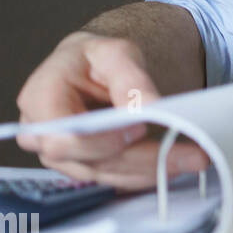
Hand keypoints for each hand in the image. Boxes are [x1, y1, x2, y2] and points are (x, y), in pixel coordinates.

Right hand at [15, 31, 208, 189]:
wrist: (97, 69)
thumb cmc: (99, 59)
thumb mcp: (117, 53)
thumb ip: (130, 80)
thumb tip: (150, 108)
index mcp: (40, 98)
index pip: (62, 136)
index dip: (99, 140)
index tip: (139, 129)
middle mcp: (43, 134)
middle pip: (87, 162)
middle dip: (140, 160)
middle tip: (188, 154)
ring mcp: (62, 156)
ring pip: (106, 176)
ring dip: (150, 171)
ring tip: (192, 158)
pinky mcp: (85, 167)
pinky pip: (115, 179)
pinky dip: (147, 174)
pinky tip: (175, 165)